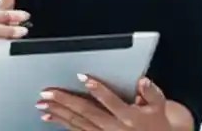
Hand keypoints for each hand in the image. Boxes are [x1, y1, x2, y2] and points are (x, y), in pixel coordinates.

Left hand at [38, 76, 170, 130]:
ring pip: (78, 123)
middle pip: (87, 112)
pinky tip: (49, 117)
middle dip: (65, 101)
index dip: (97, 89)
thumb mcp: (159, 105)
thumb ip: (151, 92)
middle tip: (48, 92)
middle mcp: (115, 128)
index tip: (82, 77)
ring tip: (42, 103)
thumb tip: (142, 80)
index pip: (111, 101)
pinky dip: (62, 124)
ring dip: (58, 113)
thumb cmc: (156, 122)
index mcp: (129, 116)